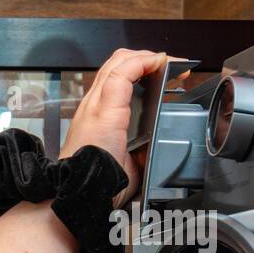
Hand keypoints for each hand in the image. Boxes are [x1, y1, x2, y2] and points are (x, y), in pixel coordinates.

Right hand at [60, 49, 185, 208]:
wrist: (83, 195)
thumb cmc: (99, 184)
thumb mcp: (126, 162)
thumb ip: (137, 149)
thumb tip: (152, 148)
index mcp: (97, 117)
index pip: (115, 78)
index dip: (139, 69)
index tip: (163, 74)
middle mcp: (93, 106)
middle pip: (116, 64)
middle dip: (146, 59)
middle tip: (170, 67)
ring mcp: (96, 105)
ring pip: (118, 62)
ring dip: (147, 57)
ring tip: (169, 63)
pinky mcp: (104, 108)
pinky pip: (123, 72)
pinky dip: (144, 62)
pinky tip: (160, 64)